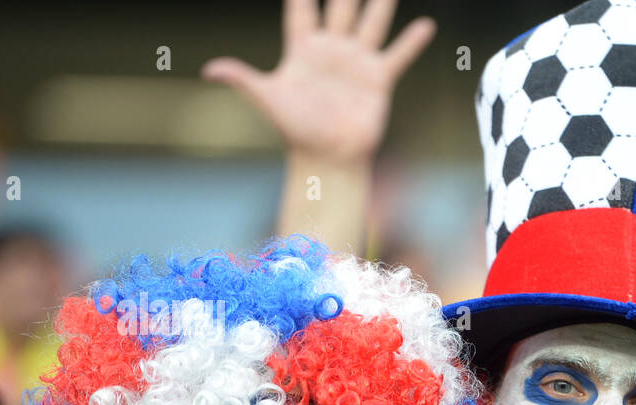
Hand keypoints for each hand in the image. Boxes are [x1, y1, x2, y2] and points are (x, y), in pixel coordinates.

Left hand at [201, 0, 435, 161]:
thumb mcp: (267, 99)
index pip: (301, 3)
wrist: (328, 157)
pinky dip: (412, 42)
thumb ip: (243, 78)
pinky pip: (398, 55)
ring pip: (371, 21)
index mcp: (303, 47)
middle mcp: (332, 48)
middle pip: (341, 4)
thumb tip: (209, 69)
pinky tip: (426, 25)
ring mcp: (357, 61)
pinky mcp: (379, 79)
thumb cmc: (296, 129)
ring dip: (381, 1)